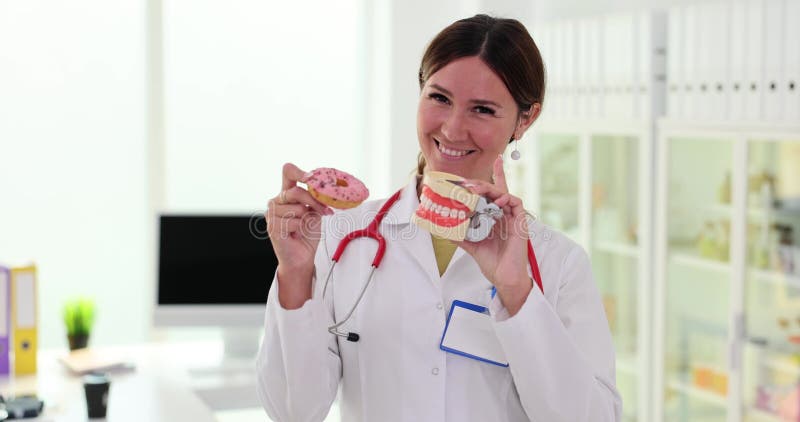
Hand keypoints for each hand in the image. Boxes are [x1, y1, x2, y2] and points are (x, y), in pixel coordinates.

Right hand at [266, 163, 332, 307]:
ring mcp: (272, 213)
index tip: (311, 177)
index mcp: (286, 193)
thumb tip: (325, 190)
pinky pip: (293, 221)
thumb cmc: (307, 234)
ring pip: (296, 208)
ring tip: (304, 227)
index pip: (288, 172)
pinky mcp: (272, 226)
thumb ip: (315, 199)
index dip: (299, 172)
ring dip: (307, 218)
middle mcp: (276, 201)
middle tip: (324, 211)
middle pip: (296, 192)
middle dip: (313, 202)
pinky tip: (296, 234)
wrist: (302, 256)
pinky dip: (301, 228)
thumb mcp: (315, 211)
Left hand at [454, 155, 531, 314]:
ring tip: (474, 190)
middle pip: (493, 191)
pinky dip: (505, 198)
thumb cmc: (492, 262)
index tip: (489, 162)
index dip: (493, 176)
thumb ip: (460, 234)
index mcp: (494, 216)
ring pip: (503, 193)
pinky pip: (515, 203)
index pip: (492, 193)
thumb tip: (442, 228)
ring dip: (488, 188)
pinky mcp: (520, 222)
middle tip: (465, 182)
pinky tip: (495, 200)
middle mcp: (503, 214)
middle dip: (479, 183)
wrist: (504, 277)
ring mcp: (512, 217)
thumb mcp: (471, 245)